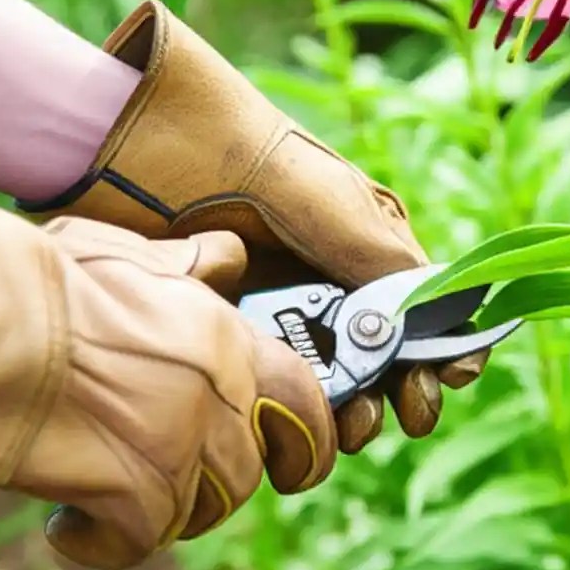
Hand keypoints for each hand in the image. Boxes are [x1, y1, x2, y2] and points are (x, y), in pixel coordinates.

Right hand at [0, 135, 335, 569]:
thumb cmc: (40, 283)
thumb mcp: (128, 252)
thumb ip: (186, 265)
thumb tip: (227, 257)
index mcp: (225, 340)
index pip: (305, 396)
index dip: (309, 435)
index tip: (297, 455)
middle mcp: (219, 398)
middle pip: (252, 466)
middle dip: (234, 483)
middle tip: (204, 490)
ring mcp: (183, 450)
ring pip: (205, 507)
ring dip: (165, 508)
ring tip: (111, 484)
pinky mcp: (138, 497)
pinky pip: (141, 542)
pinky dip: (106, 541)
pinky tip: (69, 521)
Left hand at [19, 0, 488, 452]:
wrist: (123, 141)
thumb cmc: (229, 150)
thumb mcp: (318, 194)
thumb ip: (378, 250)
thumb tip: (440, 305)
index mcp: (363, 243)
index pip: (423, 308)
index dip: (443, 346)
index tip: (446, 377)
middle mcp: (328, 282)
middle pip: (384, 358)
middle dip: (399, 393)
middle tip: (394, 415)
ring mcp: (278, 311)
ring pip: (331, 383)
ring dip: (351, 414)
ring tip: (345, 428)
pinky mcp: (229, 333)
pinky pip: (270, 385)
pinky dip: (288, 412)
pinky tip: (290, 425)